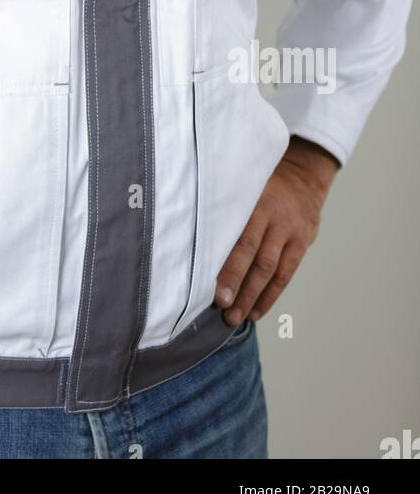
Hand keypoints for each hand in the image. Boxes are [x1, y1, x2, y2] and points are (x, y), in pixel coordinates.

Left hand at [213, 136, 339, 326]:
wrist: (303, 176)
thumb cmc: (260, 184)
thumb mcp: (243, 183)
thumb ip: (223, 204)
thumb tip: (189, 233)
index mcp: (254, 201)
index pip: (240, 238)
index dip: (228, 266)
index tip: (214, 288)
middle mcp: (274, 217)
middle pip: (255, 257)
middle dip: (238, 285)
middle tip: (223, 309)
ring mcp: (290, 232)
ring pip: (271, 270)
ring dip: (253, 297)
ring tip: (236, 317)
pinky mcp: (302, 243)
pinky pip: (286, 274)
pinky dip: (270, 295)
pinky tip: (256, 311)